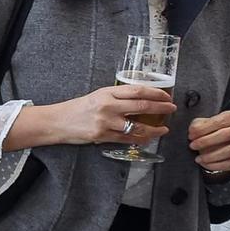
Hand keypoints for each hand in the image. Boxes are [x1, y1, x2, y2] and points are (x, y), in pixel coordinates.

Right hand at [19, 84, 175, 147]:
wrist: (57, 121)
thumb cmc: (77, 108)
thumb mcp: (97, 96)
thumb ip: (117, 97)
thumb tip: (140, 99)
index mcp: (107, 93)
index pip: (137, 90)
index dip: (155, 93)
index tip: (166, 96)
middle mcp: (108, 106)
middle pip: (141, 106)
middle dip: (161, 108)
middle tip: (172, 109)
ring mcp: (106, 122)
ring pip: (137, 127)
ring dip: (154, 129)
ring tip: (164, 129)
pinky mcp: (103, 136)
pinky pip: (127, 139)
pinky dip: (141, 139)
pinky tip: (148, 138)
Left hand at [189, 109, 229, 174]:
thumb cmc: (216, 128)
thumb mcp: (207, 122)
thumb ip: (199, 124)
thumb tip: (193, 130)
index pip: (220, 121)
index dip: (203, 128)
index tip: (191, 134)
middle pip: (227, 135)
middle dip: (206, 141)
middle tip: (192, 146)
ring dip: (212, 155)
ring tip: (198, 158)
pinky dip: (217, 165)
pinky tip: (204, 164)